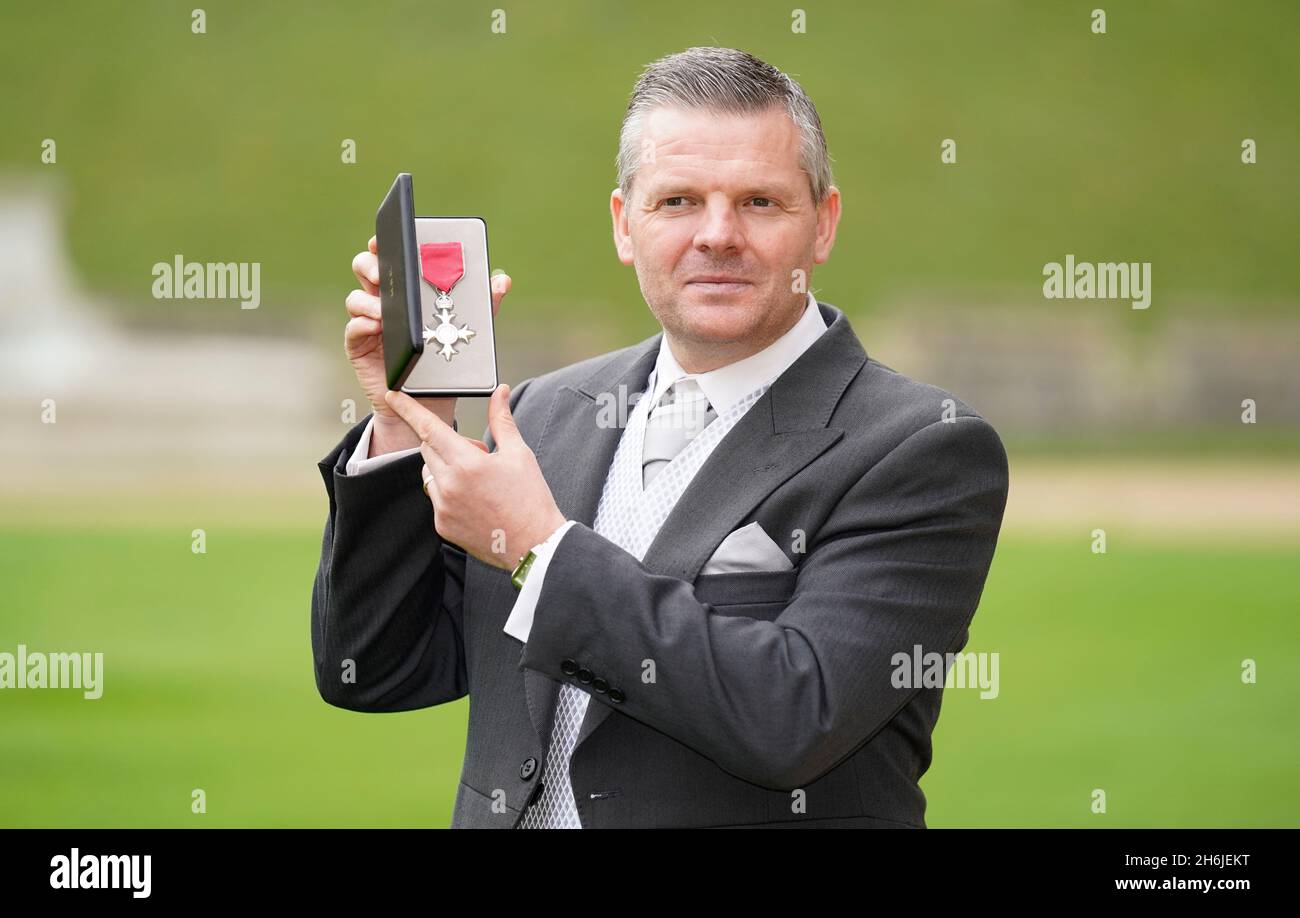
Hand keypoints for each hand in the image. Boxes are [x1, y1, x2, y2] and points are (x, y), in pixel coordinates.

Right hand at [345, 234, 510, 452]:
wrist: (429, 401)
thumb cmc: (444, 359)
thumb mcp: (468, 328)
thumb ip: (484, 304)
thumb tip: (503, 280)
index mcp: (405, 289)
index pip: (390, 257)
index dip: (384, 242)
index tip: (387, 236)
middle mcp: (383, 300)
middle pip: (364, 268)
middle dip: (371, 264)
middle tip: (384, 271)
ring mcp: (369, 322)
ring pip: (355, 298)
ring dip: (368, 299)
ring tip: (385, 309)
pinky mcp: (360, 346)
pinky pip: (353, 328)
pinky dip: (362, 324)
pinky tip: (377, 326)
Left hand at [386, 383, 566, 570]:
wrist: (534, 544)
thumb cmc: (530, 500)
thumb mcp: (519, 454)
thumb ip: (502, 419)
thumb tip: (500, 392)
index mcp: (467, 464)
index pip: (429, 428)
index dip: (408, 409)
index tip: (394, 396)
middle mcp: (449, 485)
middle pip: (428, 449)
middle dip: (445, 443)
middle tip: (477, 455)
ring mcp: (443, 508)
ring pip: (429, 474)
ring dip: (444, 468)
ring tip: (476, 481)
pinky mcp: (442, 525)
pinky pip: (435, 498)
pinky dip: (448, 493)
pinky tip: (474, 501)